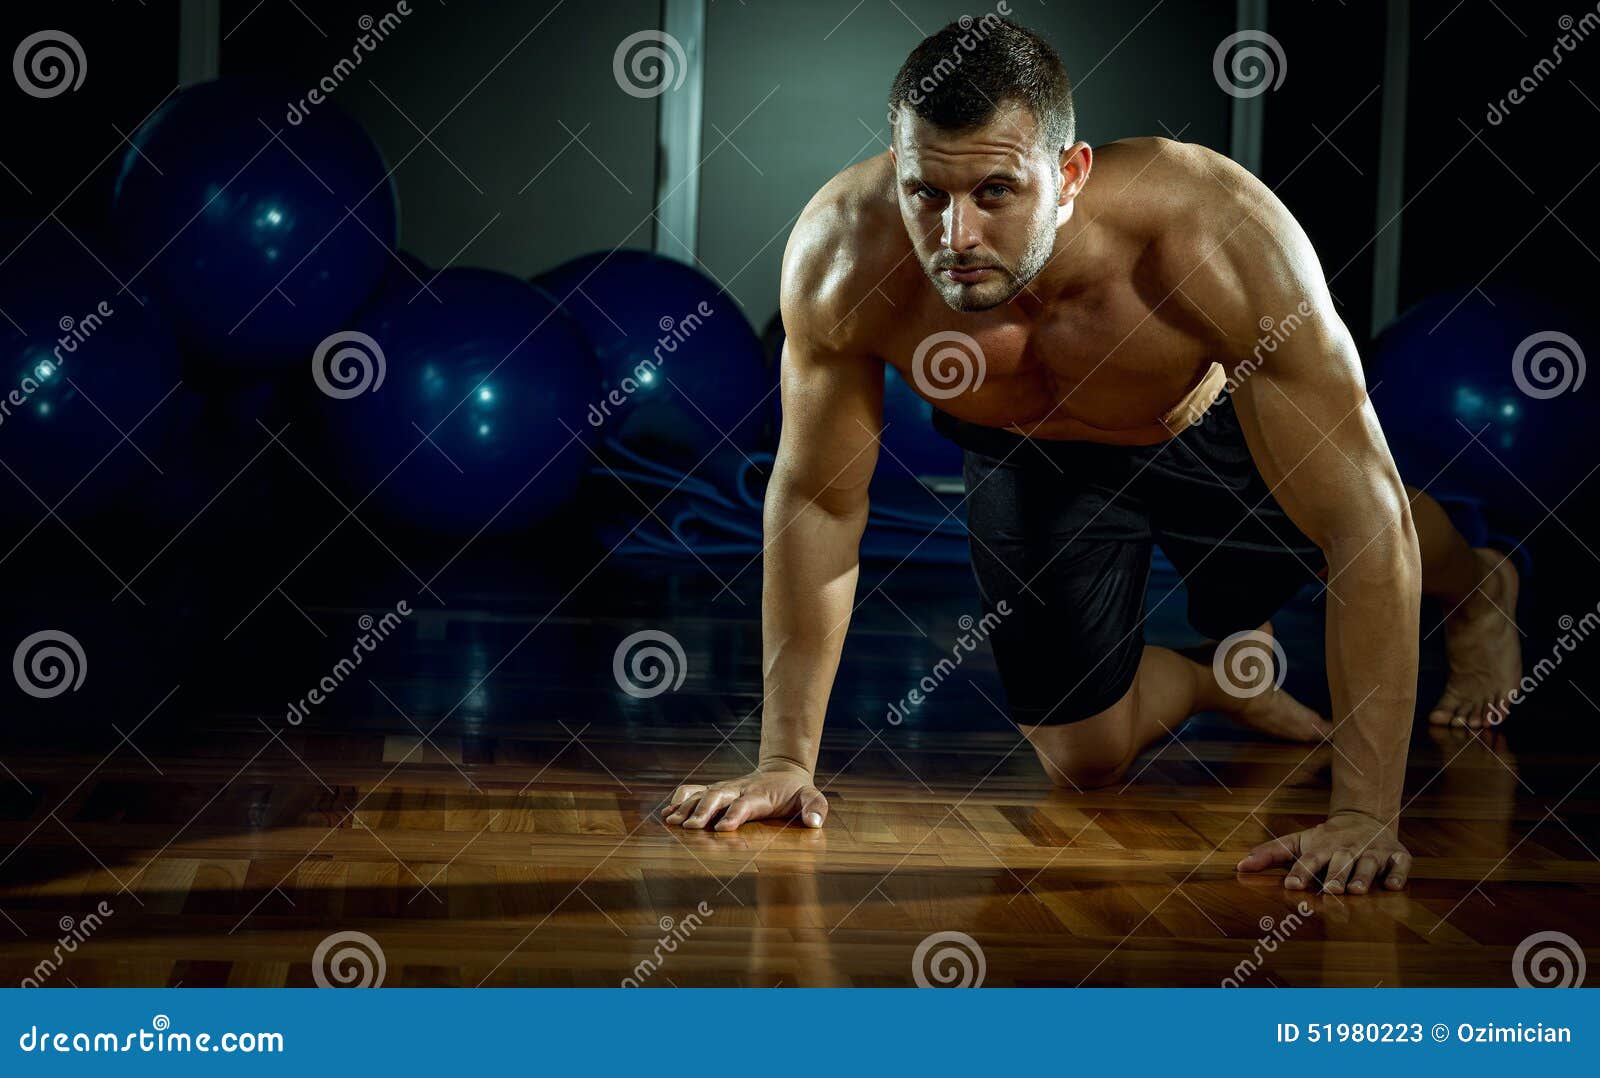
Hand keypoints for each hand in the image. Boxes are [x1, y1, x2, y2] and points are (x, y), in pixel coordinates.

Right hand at [663, 762, 827, 831]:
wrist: (782, 771)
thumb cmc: (796, 792)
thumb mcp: (812, 796)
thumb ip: (816, 807)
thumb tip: (815, 823)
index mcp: (761, 794)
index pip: (745, 804)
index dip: (734, 815)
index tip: (722, 829)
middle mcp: (739, 789)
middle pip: (718, 797)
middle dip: (703, 811)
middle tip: (691, 828)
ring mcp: (725, 788)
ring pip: (702, 793)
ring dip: (687, 807)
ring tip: (671, 821)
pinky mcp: (716, 789)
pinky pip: (694, 790)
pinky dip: (680, 799)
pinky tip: (667, 812)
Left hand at [1236, 811, 1410, 892]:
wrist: (1364, 818)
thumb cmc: (1325, 839)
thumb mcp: (1297, 842)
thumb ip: (1269, 854)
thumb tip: (1239, 867)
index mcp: (1321, 848)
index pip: (1308, 860)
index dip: (1300, 872)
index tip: (1292, 885)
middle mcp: (1346, 849)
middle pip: (1340, 862)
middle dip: (1335, 875)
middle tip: (1330, 890)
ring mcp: (1373, 851)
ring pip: (1368, 864)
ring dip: (1363, 876)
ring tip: (1357, 890)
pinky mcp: (1396, 855)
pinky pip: (1400, 864)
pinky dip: (1398, 873)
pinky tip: (1393, 885)